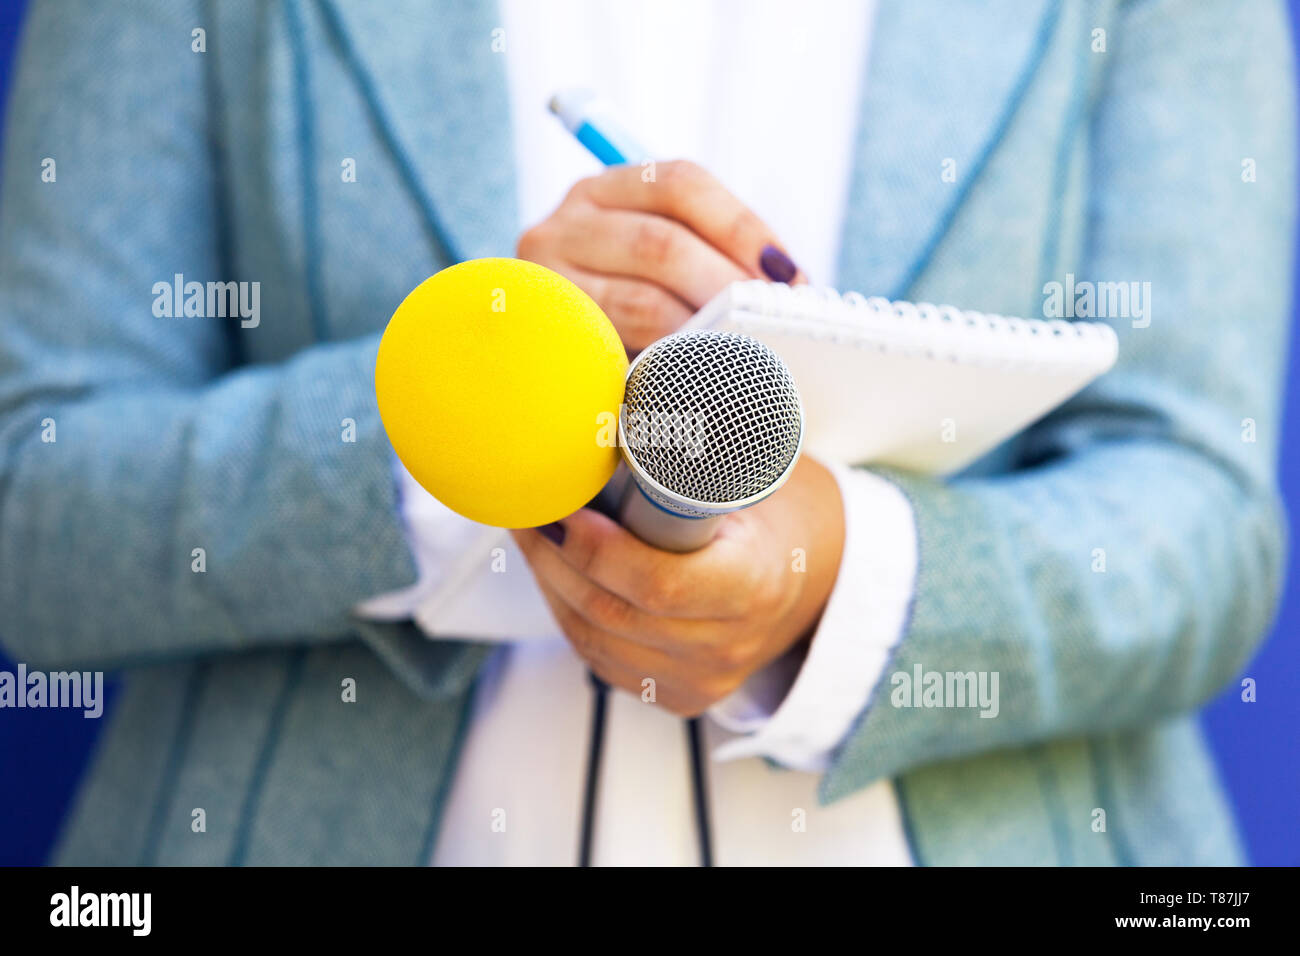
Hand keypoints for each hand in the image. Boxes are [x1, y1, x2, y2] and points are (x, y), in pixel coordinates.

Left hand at [510, 456, 844, 715]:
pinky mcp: (679, 695)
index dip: (597, 551)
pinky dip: (569, 615)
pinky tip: (557, 574)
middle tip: (526, 508)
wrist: (819, 581)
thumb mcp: (756, 476)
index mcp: (754, 585)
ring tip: (533, 533)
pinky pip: (600, 660)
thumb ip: (698, 450)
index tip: (560, 508)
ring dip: (551, 585)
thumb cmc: (779, 514)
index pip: (658, 584)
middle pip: (611, 614)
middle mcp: (728, 643)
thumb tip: (618, 389)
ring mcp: (702, 678)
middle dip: (554, 559)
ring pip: (594, 640)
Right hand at [517, 160, 803, 351]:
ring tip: (747, 350)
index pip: (681, 184)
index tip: (787, 274)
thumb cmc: (630, 305)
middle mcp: (567, 222)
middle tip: (772, 320)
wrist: (545, 356)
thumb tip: (789, 287)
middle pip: (660, 243)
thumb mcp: (661, 265)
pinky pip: (620, 354)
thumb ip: (710, 259)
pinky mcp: (548, 338)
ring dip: (705, 331)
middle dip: (729, 285)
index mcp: (607, 189)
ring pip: (641, 302)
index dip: (742, 226)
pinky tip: (698, 376)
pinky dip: (667, 363)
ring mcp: (547, 281)